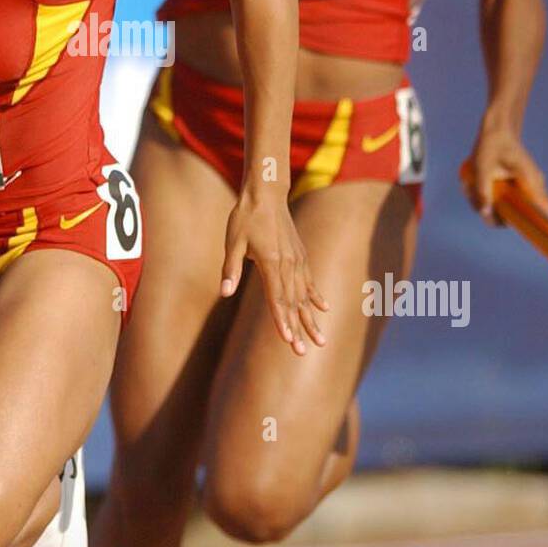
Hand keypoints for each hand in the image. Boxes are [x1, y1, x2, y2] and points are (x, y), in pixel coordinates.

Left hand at [221, 188, 327, 355]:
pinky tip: (323, 309)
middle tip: (302, 352)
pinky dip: (316, 296)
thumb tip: (224, 292)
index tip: (287, 340)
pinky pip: (309, 280)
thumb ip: (231, 269)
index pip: (276, 298)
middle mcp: (288, 264)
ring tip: (320, 340)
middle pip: (293, 302)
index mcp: (271, 262)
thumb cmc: (244, 218)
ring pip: (304, 295)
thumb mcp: (232, 242)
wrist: (265, 194)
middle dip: (297, 328)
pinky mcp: (300, 255)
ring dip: (310, 319)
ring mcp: (297, 260)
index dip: (281, 320)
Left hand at [463, 126, 547, 231]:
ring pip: (512, 210)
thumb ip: (482, 191)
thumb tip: (485, 212)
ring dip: (489, 204)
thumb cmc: (491, 146)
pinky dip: (490, 198)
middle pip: (524, 216)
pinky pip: (508, 202)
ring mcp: (529, 187)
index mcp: (530, 181)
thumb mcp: (481, 167)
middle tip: (478, 200)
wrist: (497, 131)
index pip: (546, 207)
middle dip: (497, 215)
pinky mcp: (521, 188)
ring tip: (471, 185)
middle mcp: (534, 187)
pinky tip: (475, 184)